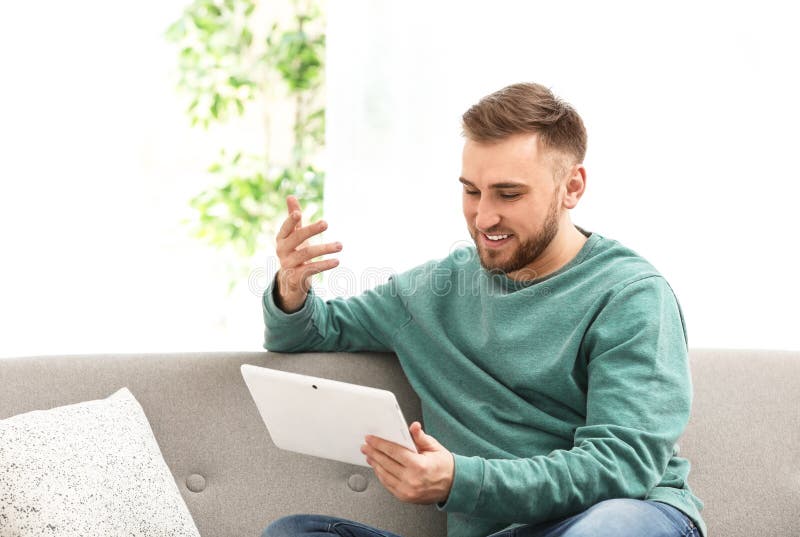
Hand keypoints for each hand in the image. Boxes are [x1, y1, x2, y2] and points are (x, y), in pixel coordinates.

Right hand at [274, 195, 341, 312]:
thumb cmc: (294, 252)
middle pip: (296, 238)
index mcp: (281, 239)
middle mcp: (282, 251)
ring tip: (340, 245)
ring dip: (325, 248)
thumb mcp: (293, 235)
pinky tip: (337, 261)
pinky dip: (324, 265)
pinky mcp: (296, 277)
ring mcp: (288, 264)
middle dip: (311, 230)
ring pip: (306, 254)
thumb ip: (293, 216)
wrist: (289, 281)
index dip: (290, 221)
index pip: (285, 228)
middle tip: (326, 223)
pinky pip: (311, 269)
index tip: (299, 213)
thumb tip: (290, 196)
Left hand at [361, 421, 454, 504]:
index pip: (393, 452)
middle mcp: (411, 479)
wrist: (454, 486)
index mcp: (418, 465)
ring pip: (384, 475)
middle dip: (373, 452)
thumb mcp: (435, 447)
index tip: (371, 439)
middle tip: (365, 446)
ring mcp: (407, 490)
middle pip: (386, 463)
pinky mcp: (405, 497)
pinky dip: (381, 475)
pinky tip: (378, 468)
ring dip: (375, 464)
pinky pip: (388, 485)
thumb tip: (413, 427)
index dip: (379, 444)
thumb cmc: (445, 466)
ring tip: (369, 456)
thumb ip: (421, 437)